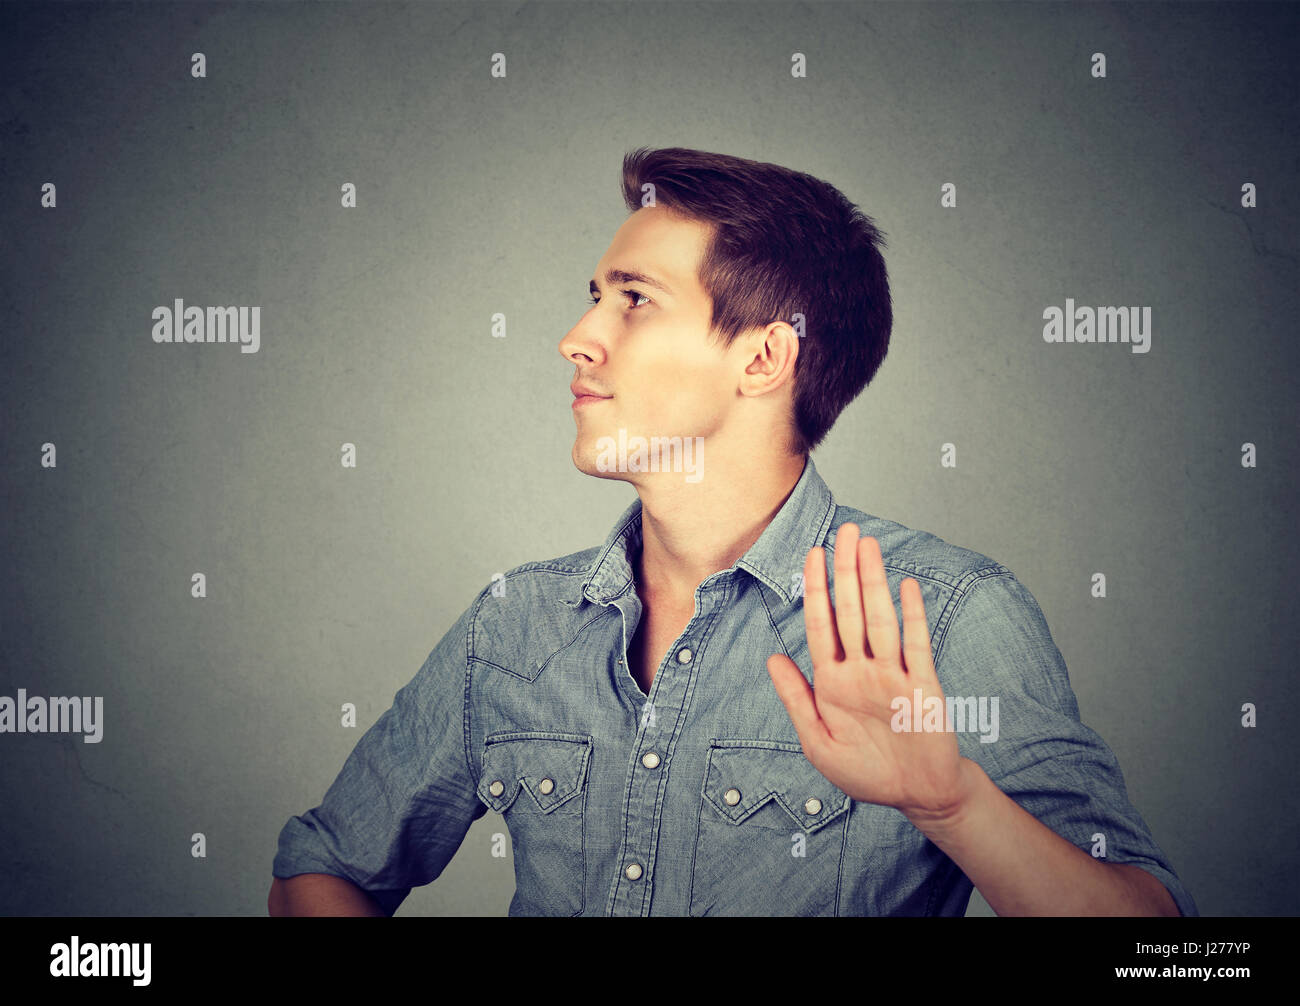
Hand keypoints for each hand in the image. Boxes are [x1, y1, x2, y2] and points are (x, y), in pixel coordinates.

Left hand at [767, 522, 970, 822]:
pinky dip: (912, 616)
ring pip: (881, 620)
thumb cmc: (867, 772)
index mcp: (834, 681)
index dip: (816, 589)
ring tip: (868, 545)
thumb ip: (796, 700)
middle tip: (846, 530)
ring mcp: (894, 675)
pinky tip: (906, 587)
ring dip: (874, 582)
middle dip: (846, 571)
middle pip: (852, 611)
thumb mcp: (818, 743)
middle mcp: (863, 670)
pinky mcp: (923, 687)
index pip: (821, 625)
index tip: (811, 553)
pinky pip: (916, 646)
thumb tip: (773, 658)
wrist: (917, 795)